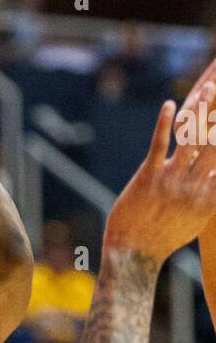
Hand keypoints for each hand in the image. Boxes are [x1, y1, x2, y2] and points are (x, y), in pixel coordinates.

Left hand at [105, 84, 215, 263]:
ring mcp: (171, 181)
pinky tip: (169, 105)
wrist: (134, 254)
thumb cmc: (163, 238)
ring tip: (208, 88)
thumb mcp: (196, 221)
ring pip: (191, 140)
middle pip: (215, 143)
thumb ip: (210, 199)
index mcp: (209, 197)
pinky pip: (159, 144)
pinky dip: (165, 123)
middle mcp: (195, 186)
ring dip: (201, 111)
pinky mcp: (148, 176)